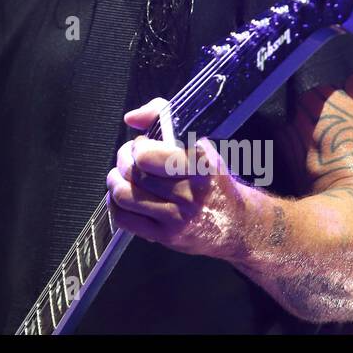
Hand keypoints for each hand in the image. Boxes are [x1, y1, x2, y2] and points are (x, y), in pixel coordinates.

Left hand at [105, 98, 255, 261]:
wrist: (236, 223)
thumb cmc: (212, 179)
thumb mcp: (198, 142)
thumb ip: (163, 116)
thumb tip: (132, 118)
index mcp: (199, 164)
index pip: (146, 155)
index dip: (137, 148)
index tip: (142, 147)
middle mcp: (190, 191)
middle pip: (133, 173)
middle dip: (123, 161)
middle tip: (129, 160)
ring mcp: (178, 217)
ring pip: (124, 196)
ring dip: (115, 183)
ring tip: (122, 178)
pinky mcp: (167, 236)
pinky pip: (125, 220)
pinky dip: (116, 207)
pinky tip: (124, 199)